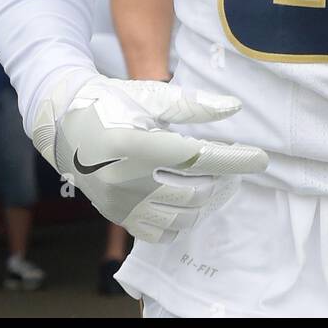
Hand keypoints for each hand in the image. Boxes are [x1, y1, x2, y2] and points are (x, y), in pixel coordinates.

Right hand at [32, 74, 268, 241]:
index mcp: (138, 144)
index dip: (234, 160)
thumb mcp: (151, 95)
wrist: (66, 124)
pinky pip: (159, 232)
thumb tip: (233, 108)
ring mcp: (121, 203)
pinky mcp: (117, 215)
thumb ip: (194, 105)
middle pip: (194, 191)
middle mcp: (128, 180)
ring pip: (180, 215)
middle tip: (234, 165)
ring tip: (216, 182)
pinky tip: (189, 201)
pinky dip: (181, 220)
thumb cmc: (112, 102)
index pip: (199, 158)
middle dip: (222, 179)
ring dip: (206, 200)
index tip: (261, 158)